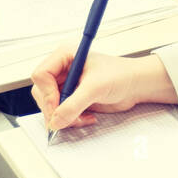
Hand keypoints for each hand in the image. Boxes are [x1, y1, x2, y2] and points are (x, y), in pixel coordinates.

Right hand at [31, 47, 145, 131]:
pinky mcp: (72, 98)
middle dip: (54, 109)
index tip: (57, 107)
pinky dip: (71, 119)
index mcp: (64, 56)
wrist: (136, 86)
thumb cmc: (121, 75)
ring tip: (82, 118)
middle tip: (66, 119)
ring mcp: (66, 85)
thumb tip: (55, 121)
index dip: (47, 93)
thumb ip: (73, 105)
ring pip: (50, 105)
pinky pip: (61, 113)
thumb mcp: (95, 88)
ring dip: (64, 117)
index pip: (41, 74)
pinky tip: (87, 117)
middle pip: (42, 92)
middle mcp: (62, 69)